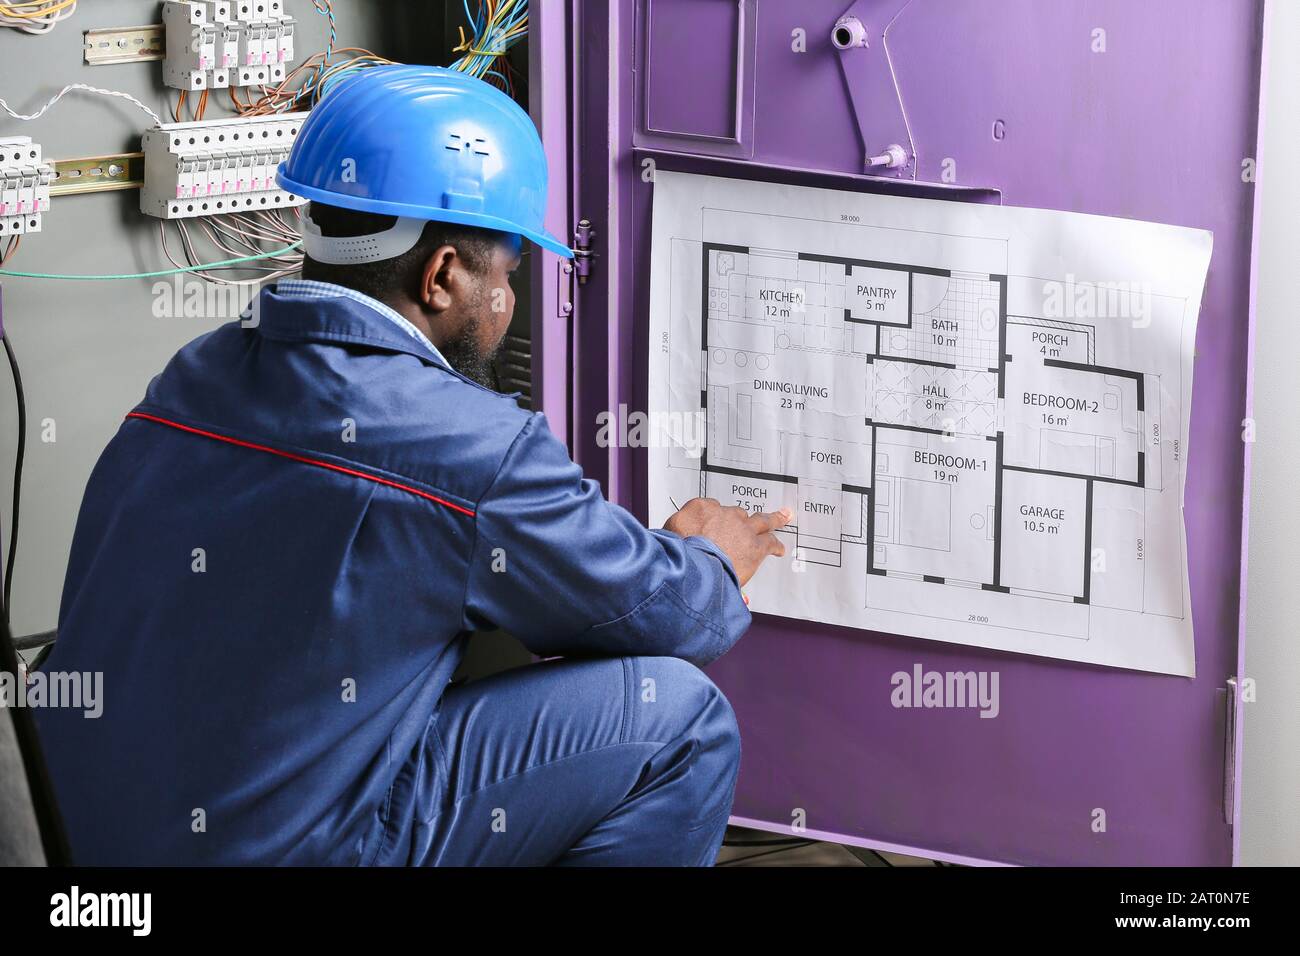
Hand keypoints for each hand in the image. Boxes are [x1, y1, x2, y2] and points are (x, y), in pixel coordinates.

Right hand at [664, 498, 791, 585]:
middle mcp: (723, 514)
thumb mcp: (668, 535)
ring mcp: (742, 528)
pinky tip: (779, 548)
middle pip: (736, 513)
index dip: (713, 520)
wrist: (691, 567)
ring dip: (772, 520)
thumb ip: (675, 533)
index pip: (710, 508)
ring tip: (781, 518)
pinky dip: (775, 546)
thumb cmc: (677, 554)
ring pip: (761, 520)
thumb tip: (674, 537)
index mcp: (700, 509)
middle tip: (746, 520)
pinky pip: (770, 542)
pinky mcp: (755, 545)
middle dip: (740, 519)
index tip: (712, 526)